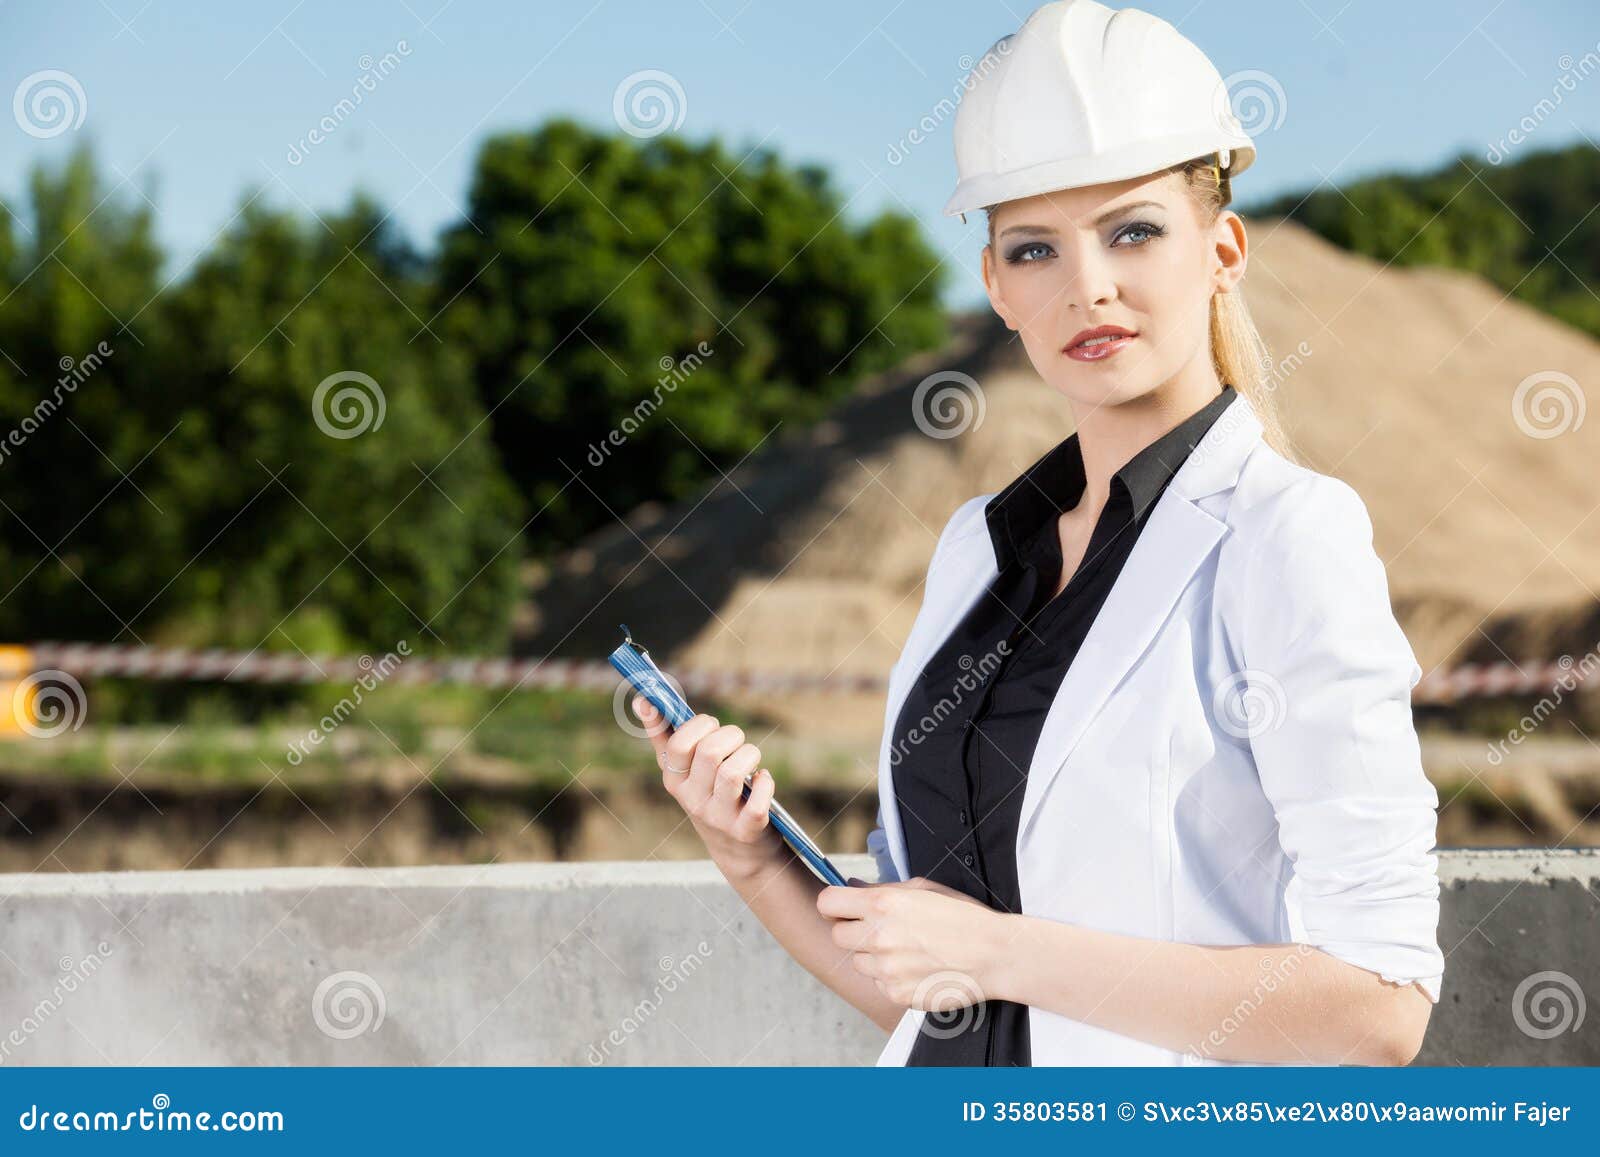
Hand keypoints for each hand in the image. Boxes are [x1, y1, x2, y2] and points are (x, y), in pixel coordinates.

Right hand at [633, 696, 785, 878]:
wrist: (737, 849)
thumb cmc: (711, 794)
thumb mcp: (685, 770)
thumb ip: (664, 735)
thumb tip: (643, 700)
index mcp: (674, 780)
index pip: (678, 744)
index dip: (699, 725)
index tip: (709, 724)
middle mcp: (693, 800)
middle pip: (710, 753)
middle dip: (731, 735)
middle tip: (735, 741)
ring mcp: (719, 818)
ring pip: (733, 773)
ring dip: (749, 755)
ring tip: (750, 758)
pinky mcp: (746, 831)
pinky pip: (758, 801)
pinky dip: (766, 782)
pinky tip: (762, 778)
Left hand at [816, 876, 1010, 1010]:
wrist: (994, 955)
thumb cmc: (963, 917)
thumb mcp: (924, 888)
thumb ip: (883, 888)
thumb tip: (852, 888)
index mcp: (884, 904)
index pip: (828, 903)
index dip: (833, 905)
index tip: (841, 908)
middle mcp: (880, 937)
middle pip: (838, 936)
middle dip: (854, 931)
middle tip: (879, 930)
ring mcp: (887, 969)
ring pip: (859, 962)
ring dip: (873, 956)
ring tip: (906, 949)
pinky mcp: (896, 993)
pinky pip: (878, 983)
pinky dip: (890, 977)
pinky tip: (916, 967)